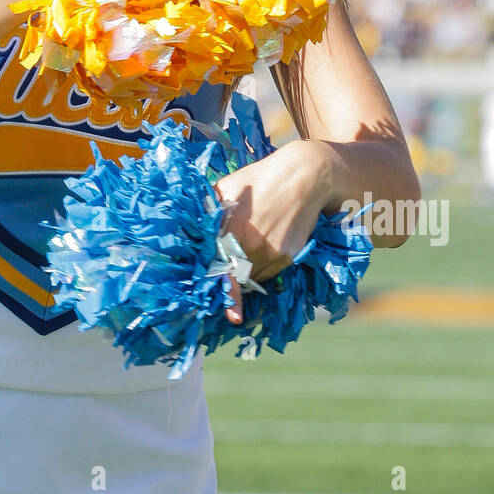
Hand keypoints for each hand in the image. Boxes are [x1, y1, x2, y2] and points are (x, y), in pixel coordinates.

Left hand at [214, 139, 330, 324]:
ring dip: (247, 272)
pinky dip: (263, 266)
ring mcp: (272, 253)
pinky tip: (264, 244)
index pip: (223, 271)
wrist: (304, 177)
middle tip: (228, 279)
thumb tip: (189, 225)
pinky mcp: (288, 256)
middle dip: (231, 279)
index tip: (231, 316)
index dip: (226, 294)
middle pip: (237, 276)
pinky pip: (270, 272)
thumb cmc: (260, 179)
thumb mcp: (227, 188)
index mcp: (232, 229)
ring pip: (254, 277)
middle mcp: (252, 246)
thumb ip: (208, 210)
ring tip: (249, 248)